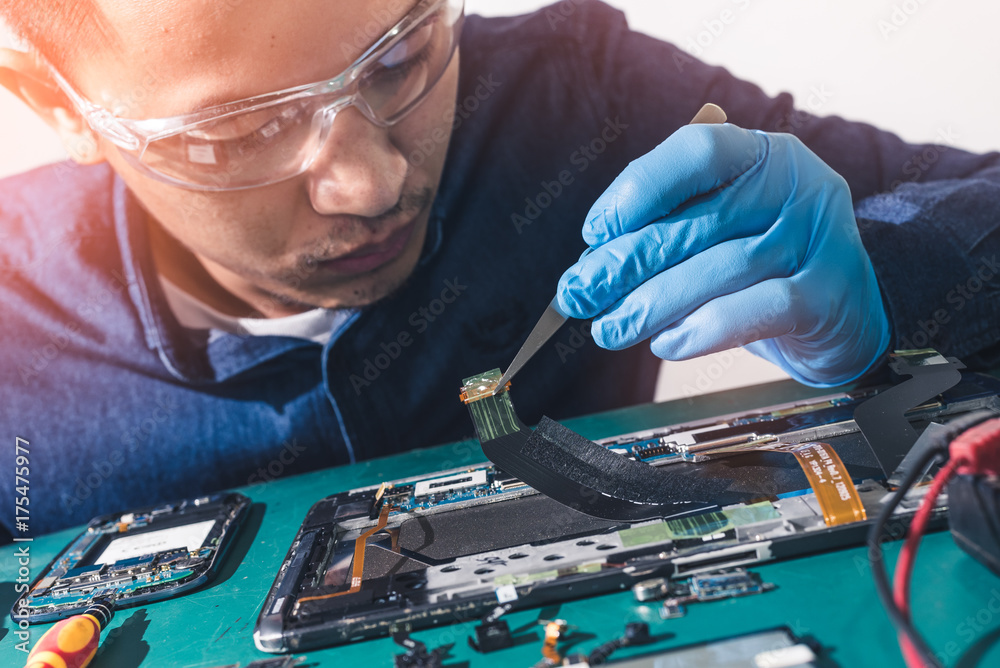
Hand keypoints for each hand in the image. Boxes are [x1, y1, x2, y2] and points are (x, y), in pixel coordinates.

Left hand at [555, 123, 889, 386]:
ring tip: (610, 329)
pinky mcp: (828, 295)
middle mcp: (797, 187)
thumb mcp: (724, 229)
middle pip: (697, 221)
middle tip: (579, 294)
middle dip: (626, 262)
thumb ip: (669, 231)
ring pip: (719, 268)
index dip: (639, 189)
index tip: (595, 232)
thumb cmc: (767, 265)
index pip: (695, 152)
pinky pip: (752, 310)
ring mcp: (819, 238)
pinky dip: (702, 329)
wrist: (849, 313)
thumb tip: (593, 266)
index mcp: (763, 155)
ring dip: (652, 303)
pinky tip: (666, 343)